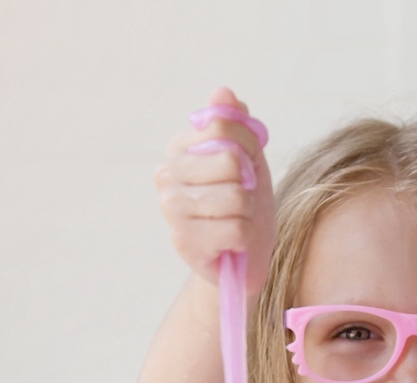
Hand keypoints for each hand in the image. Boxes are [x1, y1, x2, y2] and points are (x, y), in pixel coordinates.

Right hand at [155, 86, 276, 292]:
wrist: (243, 257)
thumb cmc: (245, 206)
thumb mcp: (249, 159)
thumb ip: (236, 124)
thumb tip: (222, 92)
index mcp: (179, 148)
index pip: (223, 126)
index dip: (249, 146)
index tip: (247, 166)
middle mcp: (166, 174)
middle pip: (231, 162)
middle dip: (249, 185)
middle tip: (242, 200)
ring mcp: (170, 208)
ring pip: (236, 197)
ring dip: (248, 214)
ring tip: (237, 220)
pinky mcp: (183, 240)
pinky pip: (236, 229)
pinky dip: (245, 238)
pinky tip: (232, 242)